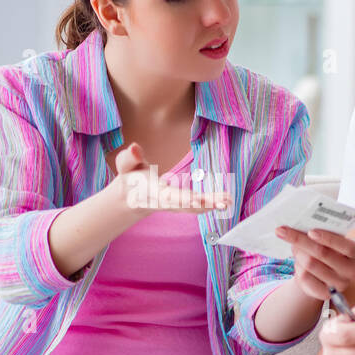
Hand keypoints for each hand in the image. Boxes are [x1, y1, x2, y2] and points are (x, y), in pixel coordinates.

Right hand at [112, 142, 230, 215]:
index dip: (181, 198)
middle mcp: (166, 202)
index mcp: (153, 192)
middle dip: (204, 204)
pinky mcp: (182, 204)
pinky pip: (198, 206)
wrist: (131, 197)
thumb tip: (134, 147)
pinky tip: (226, 201)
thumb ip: (129, 157)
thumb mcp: (125, 165)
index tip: (195, 200)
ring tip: (228, 202)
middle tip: (222, 203)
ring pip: (195, 208)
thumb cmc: (130, 177)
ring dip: (212, 205)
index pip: (168, 196)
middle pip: (187, 205)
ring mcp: (175, 205)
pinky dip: (212, 204)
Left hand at [274, 225, 354, 301]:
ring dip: (298, 253)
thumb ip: (320, 232)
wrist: (322, 273)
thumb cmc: (327, 249)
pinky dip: (298, 267)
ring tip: (295, 247)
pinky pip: (305, 278)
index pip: (346, 246)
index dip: (328, 238)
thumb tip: (299, 226)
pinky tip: (298, 262)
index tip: (310, 231)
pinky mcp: (325, 294)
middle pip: (323, 253)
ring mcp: (340, 284)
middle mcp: (351, 270)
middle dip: (301, 240)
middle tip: (282, 231)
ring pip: (310, 264)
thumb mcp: (328, 239)